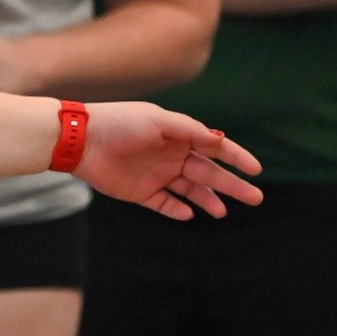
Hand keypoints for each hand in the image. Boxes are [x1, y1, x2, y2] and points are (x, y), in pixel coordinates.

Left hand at [70, 103, 262, 219]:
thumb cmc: (120, 123)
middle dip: (231, 185)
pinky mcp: (139, 192)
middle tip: (255, 198)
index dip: (236, 158)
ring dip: (208, 200)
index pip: (214, 148)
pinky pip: (163, 204)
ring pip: (190, 191)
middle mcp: (170, 156)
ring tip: (223, 211)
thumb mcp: (158, 121)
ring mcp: (156, 175)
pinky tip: (190, 214)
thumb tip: (220, 141)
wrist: (81, 140)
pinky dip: (177, 210)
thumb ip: (190, 131)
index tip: (255, 170)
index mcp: (178, 136)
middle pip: (208, 174)